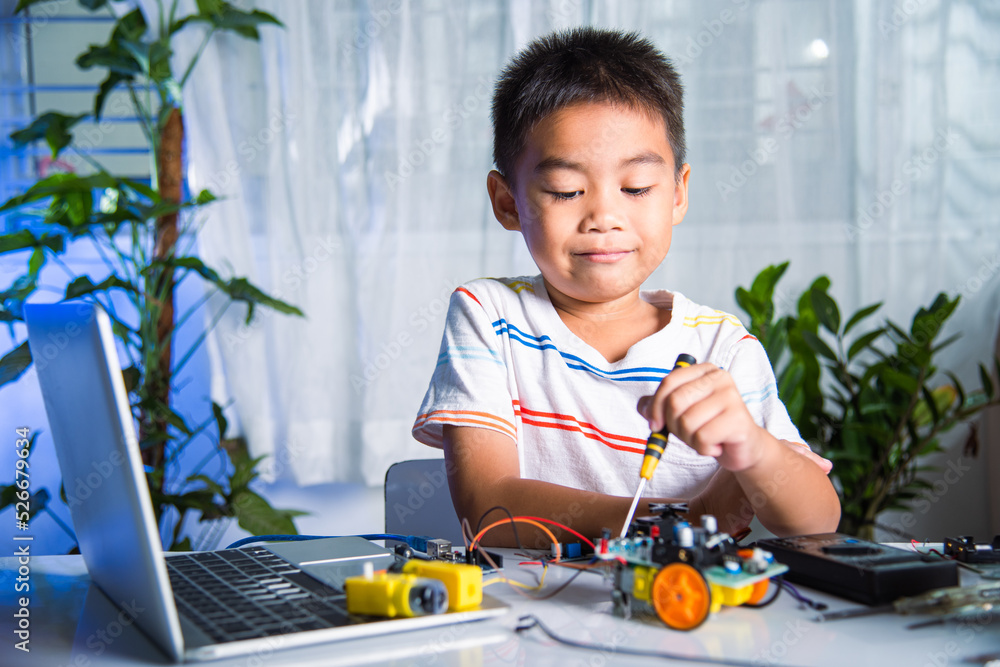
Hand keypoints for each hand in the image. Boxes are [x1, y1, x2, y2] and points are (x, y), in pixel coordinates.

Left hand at [637, 363, 769, 471]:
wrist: (744, 447)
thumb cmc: (710, 426)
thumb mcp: (682, 413)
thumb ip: (661, 406)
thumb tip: (643, 407)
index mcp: (704, 371)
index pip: (669, 382)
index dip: (656, 406)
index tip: (655, 425)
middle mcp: (719, 378)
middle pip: (675, 402)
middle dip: (673, 426)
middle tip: (687, 434)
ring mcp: (731, 396)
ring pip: (687, 422)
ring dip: (689, 439)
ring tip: (704, 439)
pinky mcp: (739, 419)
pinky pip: (703, 437)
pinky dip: (703, 448)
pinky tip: (716, 446)